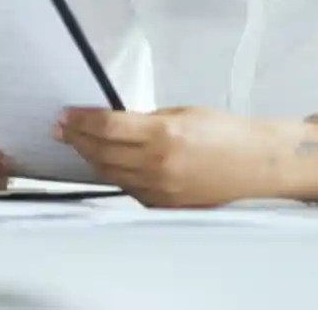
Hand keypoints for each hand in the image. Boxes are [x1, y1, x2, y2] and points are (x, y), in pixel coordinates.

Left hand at [54, 106, 289, 207]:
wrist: (256, 165)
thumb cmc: (225, 132)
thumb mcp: (183, 113)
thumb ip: (146, 120)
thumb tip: (114, 124)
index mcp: (163, 135)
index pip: (107, 128)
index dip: (81, 120)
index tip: (65, 114)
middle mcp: (157, 166)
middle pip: (101, 153)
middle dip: (77, 138)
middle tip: (61, 127)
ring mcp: (159, 190)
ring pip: (109, 173)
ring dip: (89, 157)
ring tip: (77, 143)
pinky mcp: (163, 205)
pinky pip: (127, 188)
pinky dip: (113, 173)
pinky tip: (105, 162)